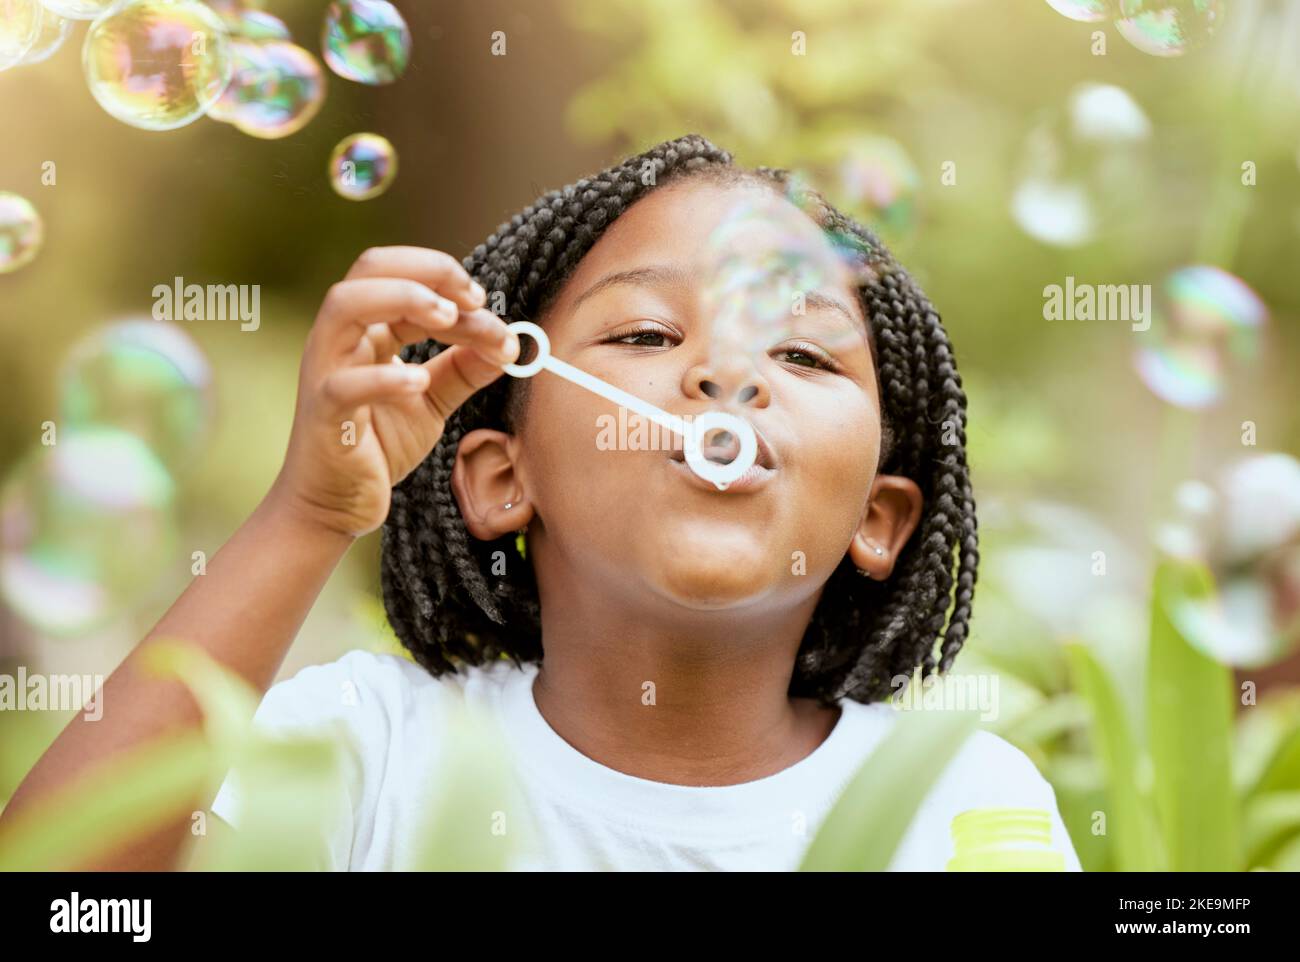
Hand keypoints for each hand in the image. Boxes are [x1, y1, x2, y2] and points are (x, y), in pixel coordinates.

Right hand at [268, 246, 519, 537]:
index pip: (400, 276)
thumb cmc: (378, 446)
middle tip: (474, 299)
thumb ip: (463, 370)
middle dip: (427, 272)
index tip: (484, 301)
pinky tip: (420, 381)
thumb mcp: (431, 400)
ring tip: (448, 317)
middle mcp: (341, 340)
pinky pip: (345, 385)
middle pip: (369, 271)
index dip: (444, 278)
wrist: (336, 506)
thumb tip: (511, 344)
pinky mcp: (324, 414)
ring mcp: (325, 372)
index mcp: (366, 331)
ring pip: (345, 307)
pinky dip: (385, 377)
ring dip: (401, 299)